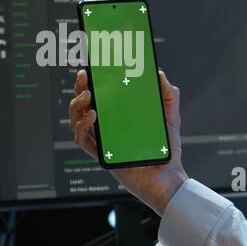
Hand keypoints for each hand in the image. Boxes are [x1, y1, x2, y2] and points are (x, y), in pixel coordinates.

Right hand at [68, 68, 188, 215]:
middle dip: (79, 88)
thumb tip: (159, 75)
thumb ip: (168, 95)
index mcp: (119, 117)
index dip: (91, 82)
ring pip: (76, 120)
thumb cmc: (167, 151)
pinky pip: (82, 140)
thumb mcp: (170, 117)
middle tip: (84, 76)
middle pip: (83, 105)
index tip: (91, 67)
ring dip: (77, 105)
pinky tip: (93, 116)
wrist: (168, 178)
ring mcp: (102, 141)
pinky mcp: (101, 155)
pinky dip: (82, 126)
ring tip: (88, 95)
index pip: (100, 96)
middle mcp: (107, 128)